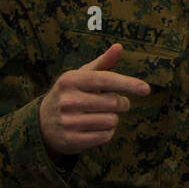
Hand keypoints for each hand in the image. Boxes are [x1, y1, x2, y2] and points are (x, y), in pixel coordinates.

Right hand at [39, 43, 148, 157]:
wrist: (42, 122)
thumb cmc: (71, 93)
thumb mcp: (82, 76)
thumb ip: (103, 62)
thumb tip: (119, 47)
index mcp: (70, 80)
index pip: (106, 80)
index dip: (128, 84)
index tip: (146, 89)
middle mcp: (67, 100)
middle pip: (114, 103)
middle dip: (120, 103)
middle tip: (111, 103)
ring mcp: (68, 122)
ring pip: (112, 121)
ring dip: (113, 119)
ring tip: (99, 116)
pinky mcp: (71, 140)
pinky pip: (105, 136)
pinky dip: (107, 133)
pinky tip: (95, 128)